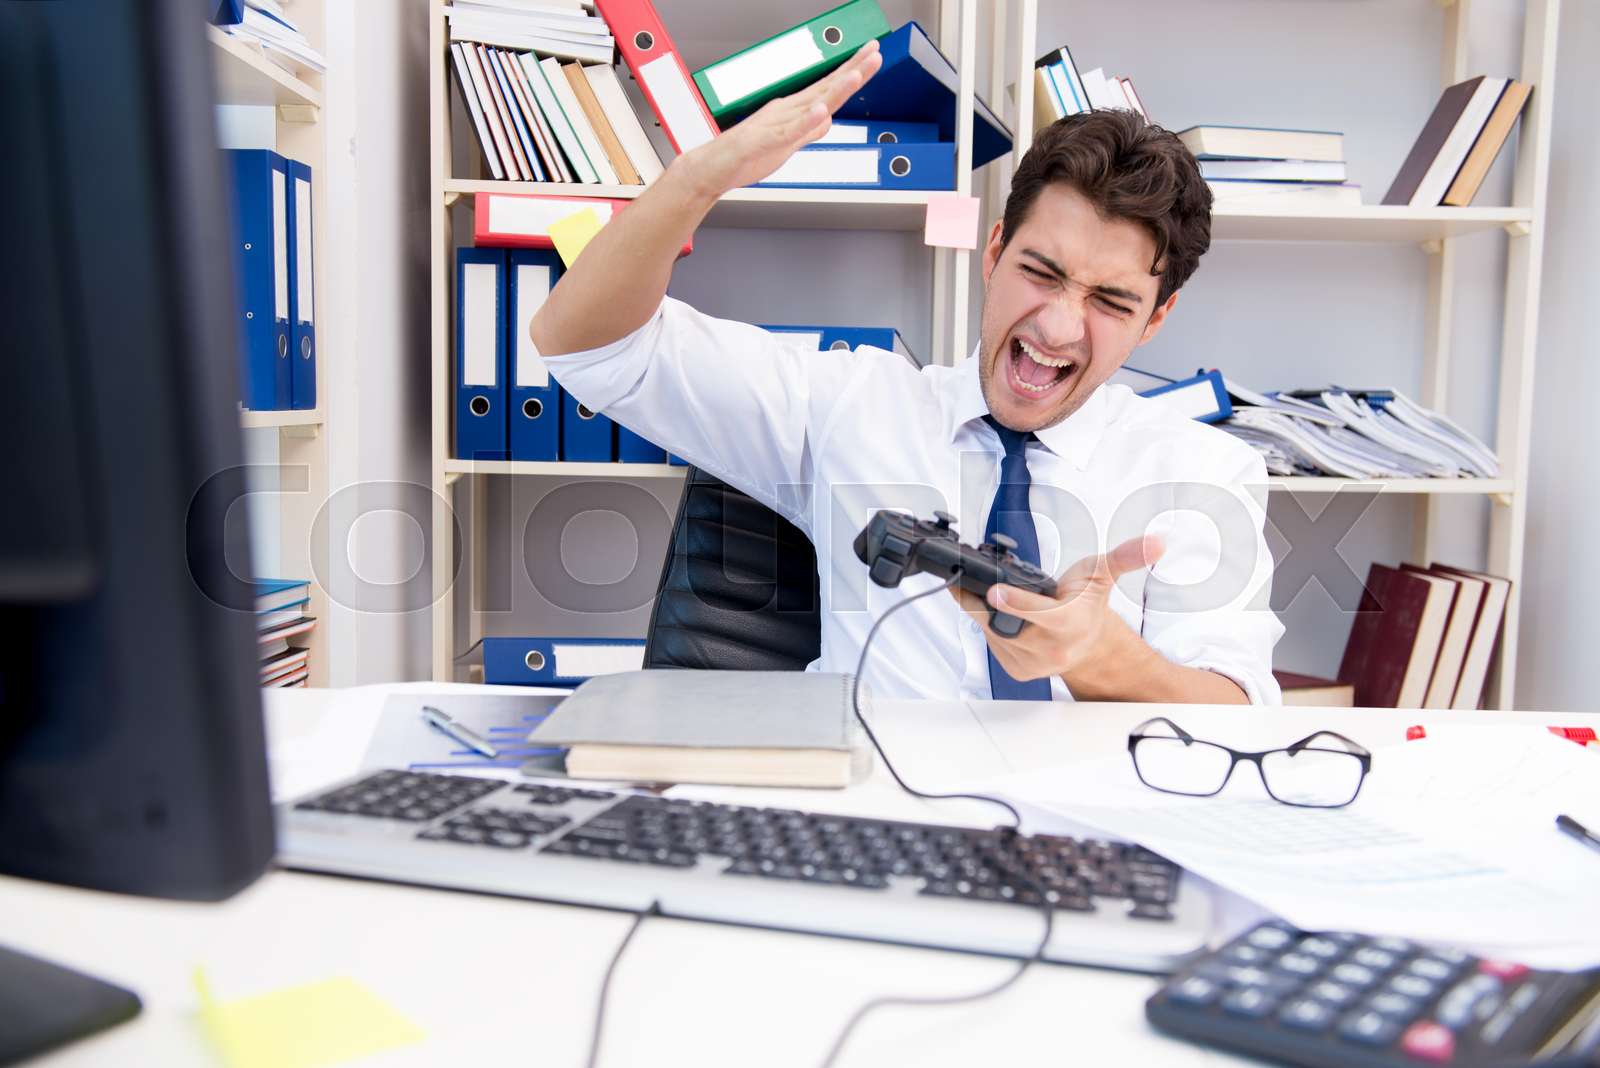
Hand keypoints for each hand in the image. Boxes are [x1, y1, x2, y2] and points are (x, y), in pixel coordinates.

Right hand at [673, 42, 881, 198]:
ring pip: (810, 105)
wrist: (710, 168)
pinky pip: (788, 131)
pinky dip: (804, 121)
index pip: (827, 88)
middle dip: (851, 71)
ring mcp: (774, 124)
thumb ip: (807, 132)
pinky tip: (819, 112)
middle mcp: (785, 111)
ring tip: (855, 76)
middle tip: (873, 52)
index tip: (870, 56)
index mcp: (791, 110)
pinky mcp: (763, 141)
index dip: (851, 72)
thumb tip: (827, 120)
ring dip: (834, 90)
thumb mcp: (785, 145)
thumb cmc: (742, 156)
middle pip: (824, 89)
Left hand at [950, 534, 1163, 684]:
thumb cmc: (1087, 605)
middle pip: (1004, 624)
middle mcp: (1052, 650)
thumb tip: (1154, 542)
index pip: (1039, 615)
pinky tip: (993, 612)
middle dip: (986, 602)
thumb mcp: (1103, 574)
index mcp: (1070, 625)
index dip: (1015, 601)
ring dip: (982, 612)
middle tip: (974, 580)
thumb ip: (1126, 556)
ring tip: (985, 592)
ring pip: (992, 633)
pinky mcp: (1017, 670)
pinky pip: (991, 645)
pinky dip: (986, 626)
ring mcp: (1033, 663)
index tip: (996, 590)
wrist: (1087, 643)